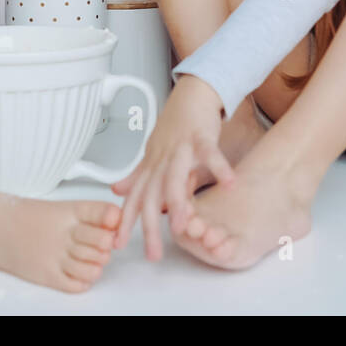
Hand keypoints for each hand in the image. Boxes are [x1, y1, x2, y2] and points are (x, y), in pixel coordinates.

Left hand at [111, 73, 233, 258]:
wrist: (192, 93)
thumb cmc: (175, 125)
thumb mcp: (152, 152)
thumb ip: (137, 174)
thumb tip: (116, 190)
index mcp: (151, 166)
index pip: (134, 198)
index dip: (125, 221)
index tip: (118, 244)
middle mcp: (161, 160)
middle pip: (151, 196)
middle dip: (150, 226)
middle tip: (154, 252)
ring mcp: (180, 148)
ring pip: (175, 178)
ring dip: (178, 202)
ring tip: (184, 226)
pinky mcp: (201, 136)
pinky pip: (210, 154)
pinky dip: (220, 168)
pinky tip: (229, 184)